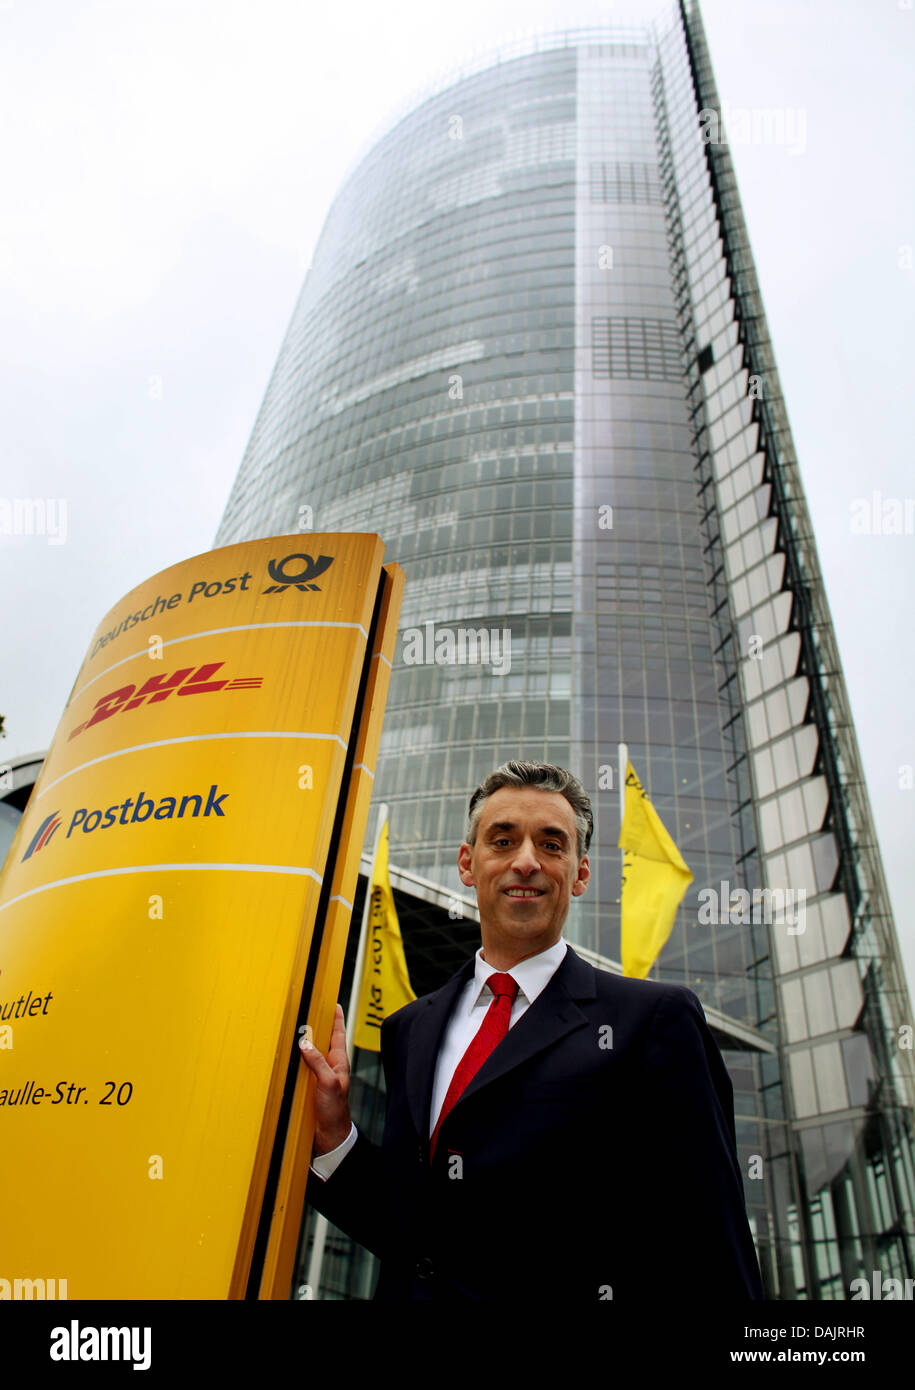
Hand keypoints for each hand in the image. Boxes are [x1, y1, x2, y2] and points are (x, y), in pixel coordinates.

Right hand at [299, 1003, 352, 1153]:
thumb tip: (305, 1043)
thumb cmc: (335, 1111)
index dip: (336, 1018)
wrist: (329, 1136)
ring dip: (305, 1043)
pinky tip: (289, 1057)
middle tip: (311, 1010)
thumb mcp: (328, 1083)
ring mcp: (320, 1077)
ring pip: (312, 1054)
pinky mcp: (311, 1087)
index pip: (338, 1034)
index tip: (333, 1003)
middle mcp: (330, 1067)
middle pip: (324, 1041)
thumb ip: (318, 1063)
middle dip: (318, 1026)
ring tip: (297, 1029)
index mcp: (339, 1063)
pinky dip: (297, 1060)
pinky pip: (303, 1068)